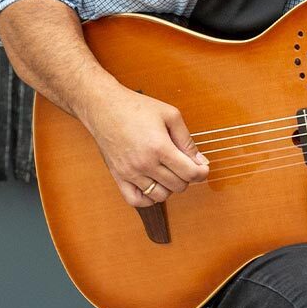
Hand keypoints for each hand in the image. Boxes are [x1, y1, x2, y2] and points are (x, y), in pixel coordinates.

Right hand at [84, 88, 209, 209]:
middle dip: (186, 177)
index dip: (202, 173)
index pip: (190, 173)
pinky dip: (148, 198)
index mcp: (159, 147)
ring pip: (160, 196)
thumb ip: (187, 140)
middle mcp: (144, 163)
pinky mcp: (118, 176)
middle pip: (178, 186)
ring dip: (169, 188)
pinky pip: (136, 200)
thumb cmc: (136, 107)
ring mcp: (130, 172)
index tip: (202, 168)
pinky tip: (153, 185)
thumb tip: (200, 161)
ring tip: (168, 173)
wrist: (104, 107)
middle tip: (184, 165)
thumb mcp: (170, 115)